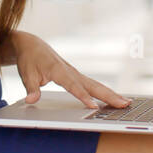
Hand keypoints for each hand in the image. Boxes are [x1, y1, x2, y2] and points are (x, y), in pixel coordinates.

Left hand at [12, 31, 129, 109]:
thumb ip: (31, 89)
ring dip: (111, 94)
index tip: (93, 107)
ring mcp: (75, 72)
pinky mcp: (76, 75)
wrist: (32, 45)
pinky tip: (114, 99)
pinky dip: (104, 91)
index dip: (83, 96)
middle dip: (107, 96)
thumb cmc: (29, 59)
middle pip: (91, 85)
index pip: (72, 86)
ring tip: (126, 103)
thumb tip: (31, 100)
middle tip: (122, 104)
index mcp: (58, 70)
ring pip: (95, 85)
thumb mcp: (26, 74)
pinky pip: (92, 84)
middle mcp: (70, 70)